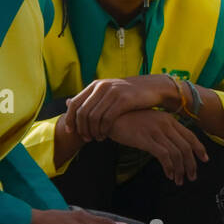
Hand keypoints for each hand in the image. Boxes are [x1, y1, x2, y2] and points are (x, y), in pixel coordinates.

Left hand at [64, 75, 178, 142]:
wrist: (153, 87)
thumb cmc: (129, 93)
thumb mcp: (109, 90)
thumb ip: (93, 97)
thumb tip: (69, 104)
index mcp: (96, 85)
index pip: (74, 104)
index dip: (70, 119)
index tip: (71, 132)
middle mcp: (102, 87)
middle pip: (82, 112)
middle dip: (82, 128)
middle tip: (86, 138)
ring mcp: (113, 92)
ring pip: (93, 117)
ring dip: (93, 131)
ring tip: (96, 138)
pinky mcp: (124, 100)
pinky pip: (107, 119)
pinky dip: (103, 130)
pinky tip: (105, 135)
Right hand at [107, 109, 208, 184]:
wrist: (108, 116)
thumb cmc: (127, 121)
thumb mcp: (149, 122)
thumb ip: (161, 131)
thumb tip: (171, 146)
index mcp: (168, 119)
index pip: (190, 135)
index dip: (200, 148)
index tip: (205, 159)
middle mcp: (165, 124)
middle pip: (186, 147)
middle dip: (192, 164)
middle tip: (192, 177)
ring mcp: (156, 131)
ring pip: (177, 153)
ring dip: (181, 169)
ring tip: (179, 180)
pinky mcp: (145, 139)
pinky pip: (164, 155)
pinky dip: (170, 167)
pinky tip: (169, 174)